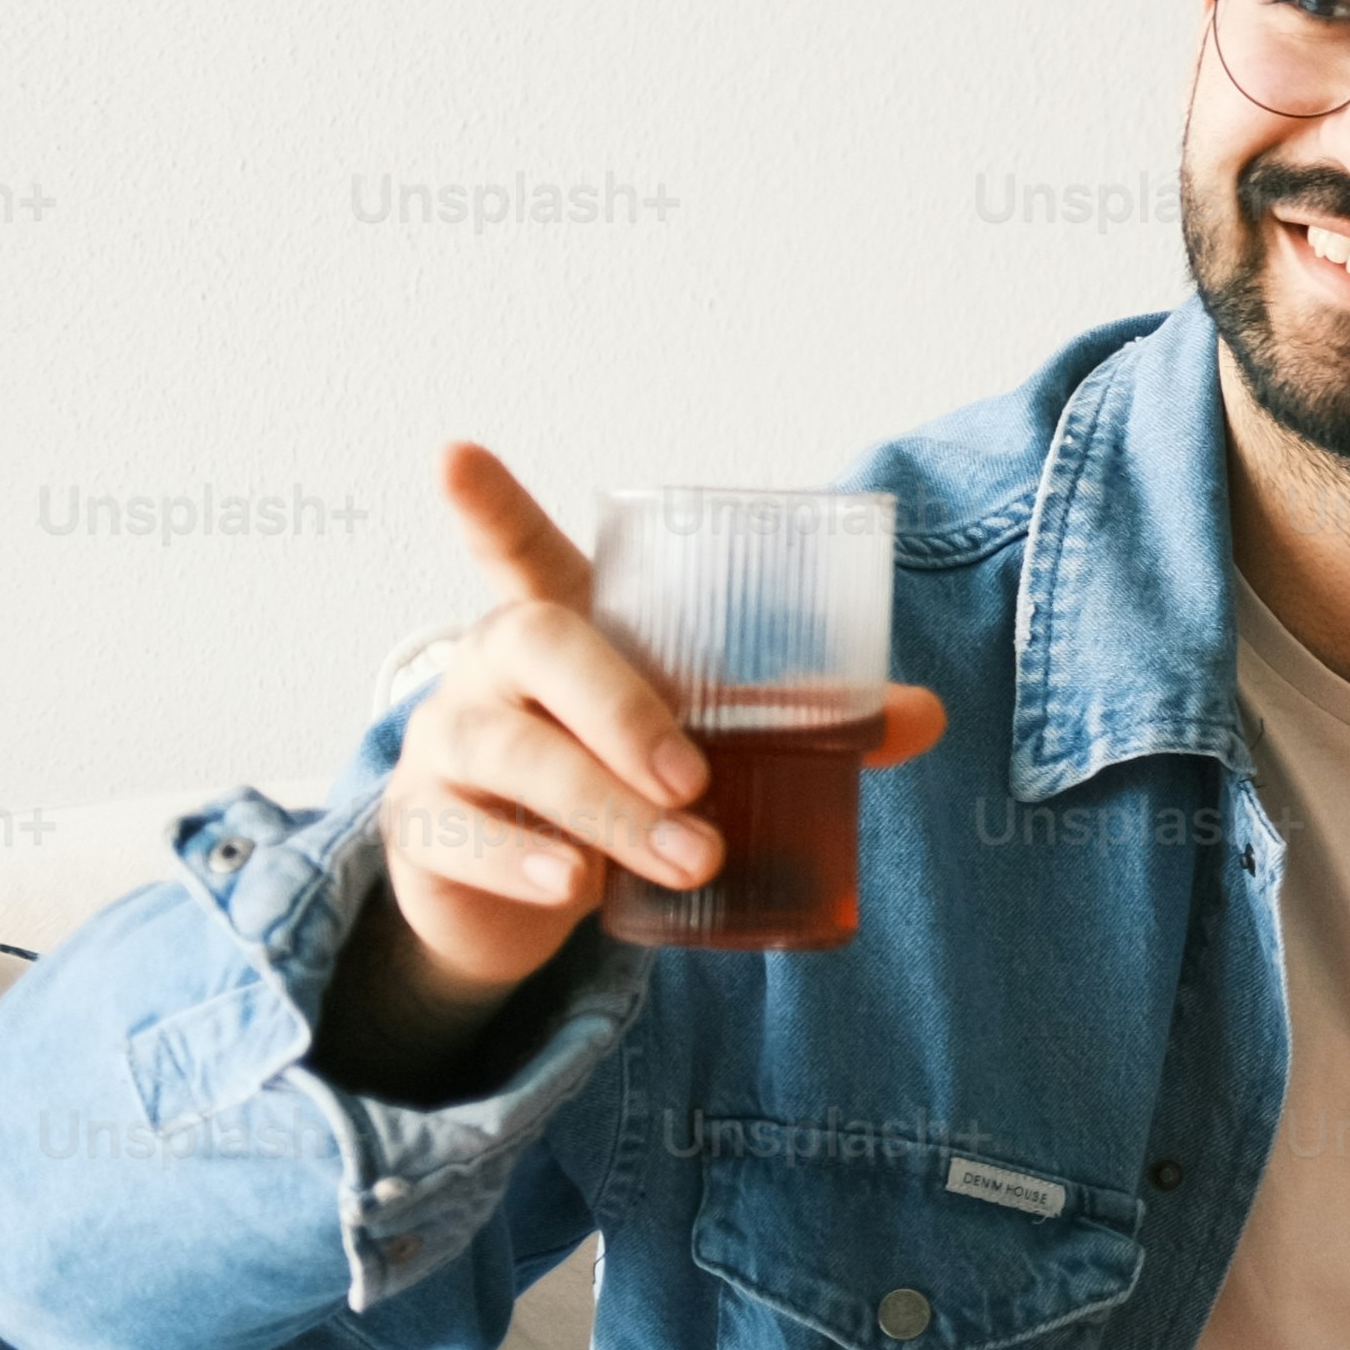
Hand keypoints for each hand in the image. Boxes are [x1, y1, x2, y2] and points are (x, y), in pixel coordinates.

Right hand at [320, 447, 945, 1087]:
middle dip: (621, 708)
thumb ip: (796, 720)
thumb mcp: (698, 741)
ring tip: (688, 855)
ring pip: (510, 751)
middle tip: (697, 780)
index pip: (519, 553)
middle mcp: (490, 670)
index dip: (492, 507)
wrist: (521, 894)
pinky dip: (523, 863)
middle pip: (534, 644)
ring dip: (606, 806)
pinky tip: (574, 886)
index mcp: (562, 628)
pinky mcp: (423, 828)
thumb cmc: (619, 781)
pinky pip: (461, 835)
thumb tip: (926, 714)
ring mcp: (446, 745)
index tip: (459, 455)